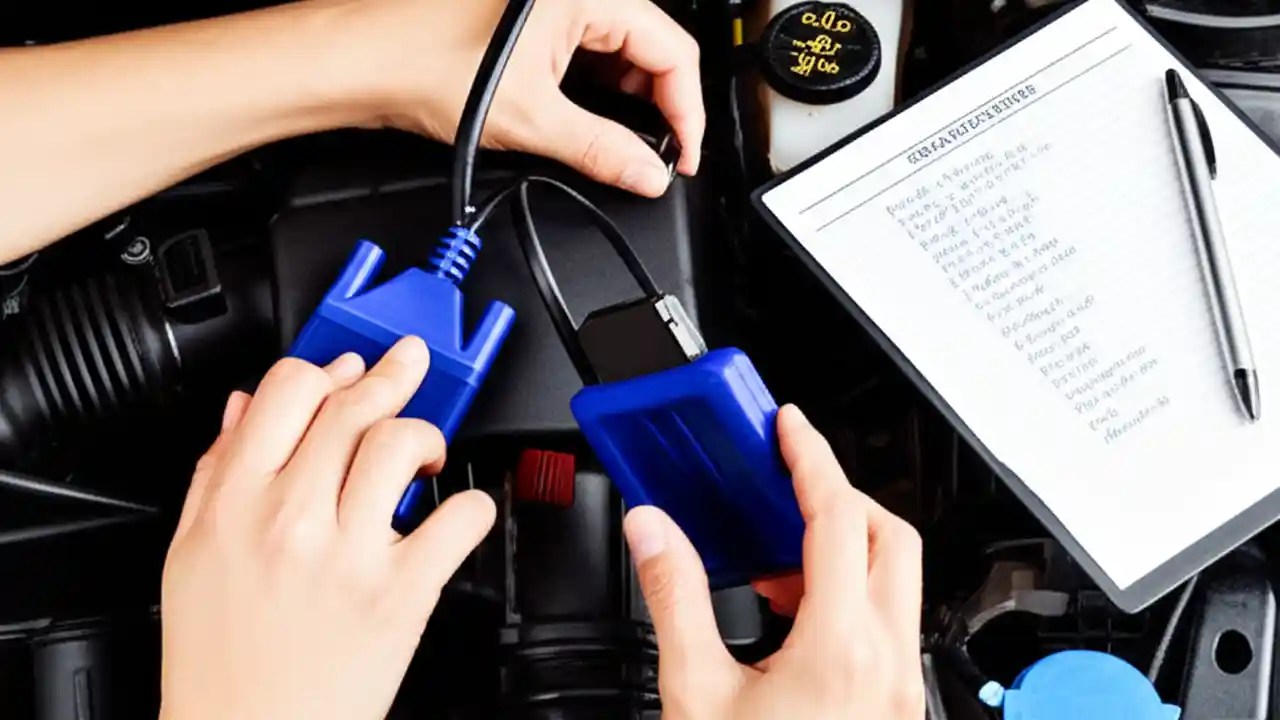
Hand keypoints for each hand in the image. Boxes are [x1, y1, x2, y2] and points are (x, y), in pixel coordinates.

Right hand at [158, 337, 495, 719]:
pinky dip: (471, 505)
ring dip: (426, 434)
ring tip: (426, 454)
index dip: (329, 368)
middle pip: (351, 408)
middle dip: (390, 378)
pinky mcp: (401, 593)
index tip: (351, 367)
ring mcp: (348, 554)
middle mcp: (291, 519)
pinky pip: (457, 519)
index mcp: (235, 502)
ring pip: (401, 442)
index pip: (288, 390)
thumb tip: (243, 407)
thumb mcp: (191, 556)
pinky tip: (458, 511)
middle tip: (409, 372)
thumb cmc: (219, 659)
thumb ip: (215, 473)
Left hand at [342, 0, 703, 196]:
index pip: (670, 50)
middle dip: (658, 108)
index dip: (685, 111)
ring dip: (625, 102)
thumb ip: (603, 151)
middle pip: (648, 48)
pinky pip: (583, 53)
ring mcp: (547, 4)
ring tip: (618, 147)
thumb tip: (647, 173)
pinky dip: (593, 91)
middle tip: (656, 158)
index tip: (682, 155)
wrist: (359, 62)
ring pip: (616, 52)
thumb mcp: (531, 121)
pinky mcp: (528, 22)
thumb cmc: (420, 63)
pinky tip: (585, 123)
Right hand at [623, 405, 925, 718]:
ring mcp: (901, 687)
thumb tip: (654, 530)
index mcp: (841, 649)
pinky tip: (796, 610)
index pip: (840, 517)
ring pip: (899, 582)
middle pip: (890, 537)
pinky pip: (889, 625)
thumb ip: (675, 600)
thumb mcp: (696, 693)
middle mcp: (888, 663)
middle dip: (840, 496)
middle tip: (789, 481)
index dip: (810, 457)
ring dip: (849, 549)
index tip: (787, 425)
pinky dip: (852, 596)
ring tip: (780, 553)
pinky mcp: (897, 706)